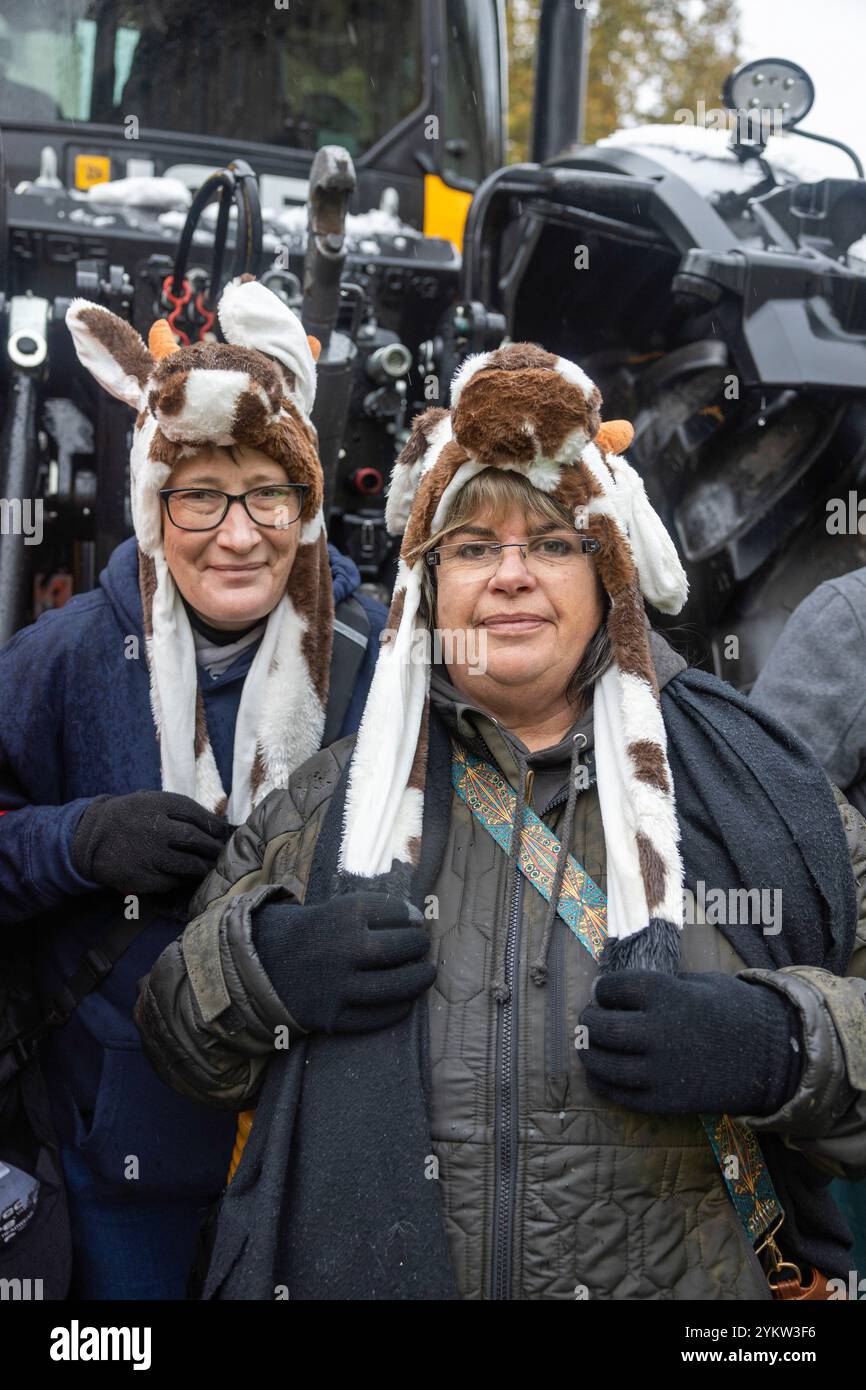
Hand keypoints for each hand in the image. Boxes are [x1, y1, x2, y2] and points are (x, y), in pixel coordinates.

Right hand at [72, 791, 233, 894]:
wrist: (92, 838)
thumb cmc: (130, 817)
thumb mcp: (150, 802)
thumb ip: (180, 810)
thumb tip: (215, 823)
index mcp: (158, 805)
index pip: (197, 815)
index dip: (213, 826)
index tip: (221, 833)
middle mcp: (156, 829)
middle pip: (195, 840)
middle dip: (212, 847)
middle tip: (220, 852)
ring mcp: (150, 855)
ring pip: (188, 864)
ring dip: (203, 866)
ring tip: (209, 866)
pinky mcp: (144, 877)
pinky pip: (173, 880)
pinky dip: (184, 878)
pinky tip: (188, 876)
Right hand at [252, 892, 436, 1035]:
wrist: (265, 963)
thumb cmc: (314, 932)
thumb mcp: (339, 908)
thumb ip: (377, 911)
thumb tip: (419, 920)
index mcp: (347, 914)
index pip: (400, 914)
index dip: (413, 918)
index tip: (414, 922)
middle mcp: (345, 948)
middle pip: (404, 948)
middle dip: (420, 946)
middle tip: (422, 947)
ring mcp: (339, 985)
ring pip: (395, 987)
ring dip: (418, 980)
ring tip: (426, 974)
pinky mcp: (332, 1015)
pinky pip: (377, 1016)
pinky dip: (398, 1008)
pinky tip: (405, 1000)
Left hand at [577, 969, 802, 1115]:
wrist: (773, 1058)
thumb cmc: (736, 1011)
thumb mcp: (699, 983)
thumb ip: (661, 987)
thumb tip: (624, 994)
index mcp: (665, 994)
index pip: (613, 989)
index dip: (603, 990)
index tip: (602, 992)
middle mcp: (657, 1032)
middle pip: (602, 1027)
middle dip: (589, 1021)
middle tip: (588, 1019)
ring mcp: (659, 1070)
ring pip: (604, 1064)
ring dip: (589, 1053)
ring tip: (588, 1046)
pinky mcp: (664, 1101)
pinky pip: (620, 1094)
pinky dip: (603, 1083)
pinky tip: (601, 1074)